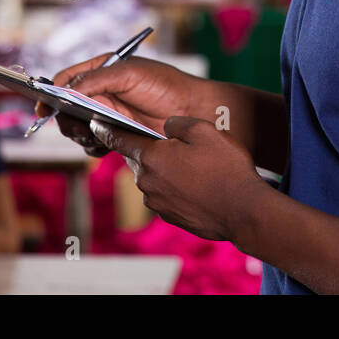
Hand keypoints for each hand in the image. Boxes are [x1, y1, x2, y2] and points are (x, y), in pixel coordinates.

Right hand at [40, 55, 206, 156]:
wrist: (190, 111)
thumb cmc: (164, 85)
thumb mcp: (129, 73)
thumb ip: (96, 79)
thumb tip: (68, 89)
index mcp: (102, 70)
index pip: (67, 79)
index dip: (52, 92)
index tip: (45, 107)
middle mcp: (101, 92)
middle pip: (67, 107)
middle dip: (66, 117)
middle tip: (78, 125)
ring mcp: (107, 114)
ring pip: (77, 127)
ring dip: (79, 134)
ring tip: (93, 134)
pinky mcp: (116, 134)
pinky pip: (92, 144)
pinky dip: (92, 147)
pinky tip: (102, 146)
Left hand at [90, 115, 267, 241]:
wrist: (243, 211)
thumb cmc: (225, 167)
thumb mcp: (204, 130)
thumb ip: (176, 122)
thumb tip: (165, 126)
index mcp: (151, 157)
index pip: (118, 138)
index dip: (106, 128)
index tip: (95, 122)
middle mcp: (147, 181)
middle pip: (138, 158)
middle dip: (150, 150)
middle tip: (173, 144)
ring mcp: (157, 202)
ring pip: (152, 177)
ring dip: (164, 170)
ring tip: (193, 166)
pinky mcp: (169, 216)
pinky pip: (165, 195)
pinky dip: (174, 188)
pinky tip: (197, 185)